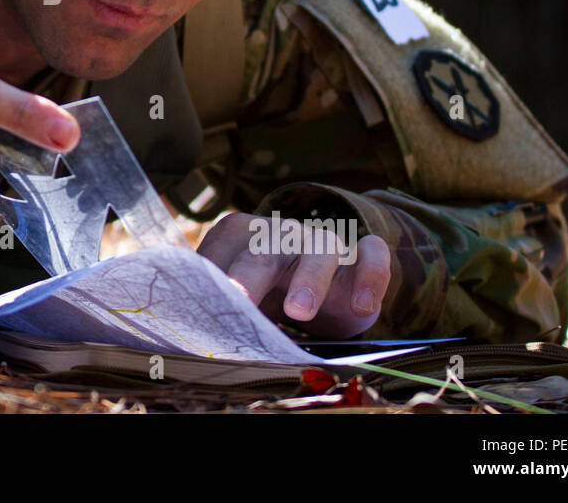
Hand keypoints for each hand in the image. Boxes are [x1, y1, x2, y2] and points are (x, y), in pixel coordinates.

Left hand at [196, 211, 390, 338]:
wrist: (321, 292)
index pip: (224, 249)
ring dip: (309, 278)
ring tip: (298, 312)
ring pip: (320, 247)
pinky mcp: (361, 254)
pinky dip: (370, 274)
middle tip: (239, 304)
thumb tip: (195, 333)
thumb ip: (221, 305)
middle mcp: (281, 234)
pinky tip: (361, 306)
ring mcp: (322, 241)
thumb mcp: (243, 299)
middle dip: (250, 277)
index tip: (201, 307)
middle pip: (264, 251)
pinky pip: (372, 252)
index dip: (213, 277)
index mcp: (243, 237)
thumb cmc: (268, 294)